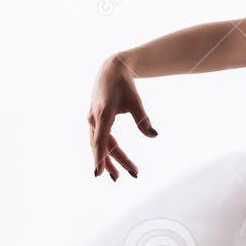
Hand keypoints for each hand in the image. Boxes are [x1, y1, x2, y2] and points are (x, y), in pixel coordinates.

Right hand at [87, 57, 157, 180]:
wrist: (111, 70)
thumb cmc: (124, 85)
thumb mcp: (135, 101)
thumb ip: (143, 119)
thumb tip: (153, 135)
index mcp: (103, 114)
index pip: (100, 140)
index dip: (99, 157)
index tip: (98, 173)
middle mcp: (94, 119)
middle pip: (103, 146)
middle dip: (116, 162)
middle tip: (135, 174)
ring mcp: (92, 120)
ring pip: (99, 144)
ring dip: (109, 159)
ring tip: (119, 176)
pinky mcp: (94, 120)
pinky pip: (99, 139)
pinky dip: (105, 150)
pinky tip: (113, 160)